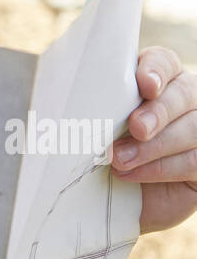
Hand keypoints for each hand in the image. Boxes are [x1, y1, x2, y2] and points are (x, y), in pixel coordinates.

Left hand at [110, 47, 196, 233]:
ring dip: (154, 146)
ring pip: (192, 128)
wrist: (111, 196)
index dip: (156, 70)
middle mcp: (183, 100)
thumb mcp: (94, 124)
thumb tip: (74, 96)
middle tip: (136, 127)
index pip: (164, 62)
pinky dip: (160, 168)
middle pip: (184, 92)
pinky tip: (132, 173)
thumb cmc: (100, 150)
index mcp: (156, 79)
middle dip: (159, 111)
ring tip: (120, 159)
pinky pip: (193, 160)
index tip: (145, 85)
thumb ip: (95, 105)